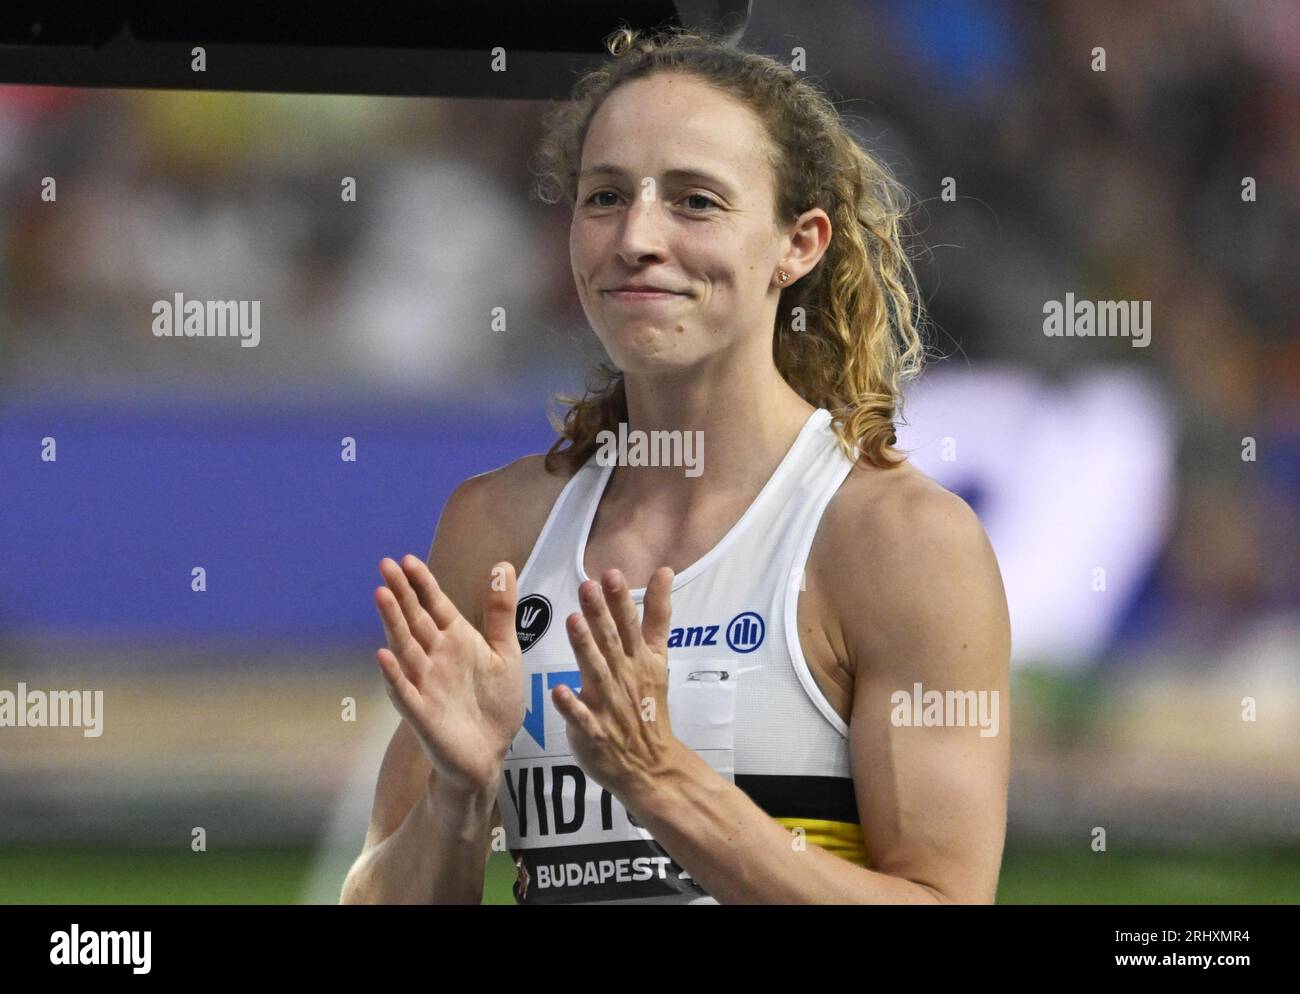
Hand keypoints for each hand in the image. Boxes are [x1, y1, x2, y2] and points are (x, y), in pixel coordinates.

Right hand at [373, 555, 523, 792]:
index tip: (407, 559)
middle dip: (401, 593)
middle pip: (415, 620)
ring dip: (393, 623)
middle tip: (385, 565)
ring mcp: (425, 684)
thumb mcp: (505, 653)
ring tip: (381, 596)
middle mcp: (435, 657)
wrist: (491, 753)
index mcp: (455, 641)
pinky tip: (384, 655)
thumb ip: (500, 613)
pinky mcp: (422, 713)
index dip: (422, 583)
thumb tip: (502, 565)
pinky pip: (405, 691)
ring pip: (405, 648)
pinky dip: (394, 674)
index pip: (435, 606)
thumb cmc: (495, 703)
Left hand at [551, 566, 682, 796]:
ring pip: (595, 672)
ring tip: (573, 622)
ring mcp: (609, 705)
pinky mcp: (594, 732)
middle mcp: (624, 677)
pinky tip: (557, 691)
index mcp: (638, 659)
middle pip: (611, 642)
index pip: (630, 624)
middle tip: (587, 586)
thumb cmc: (649, 704)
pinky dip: (570, 706)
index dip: (620, 599)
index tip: (611, 574)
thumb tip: (665, 571)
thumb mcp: (658, 657)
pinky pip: (581, 718)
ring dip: (584, 648)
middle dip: (600, 614)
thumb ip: (657, 614)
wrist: (652, 763)